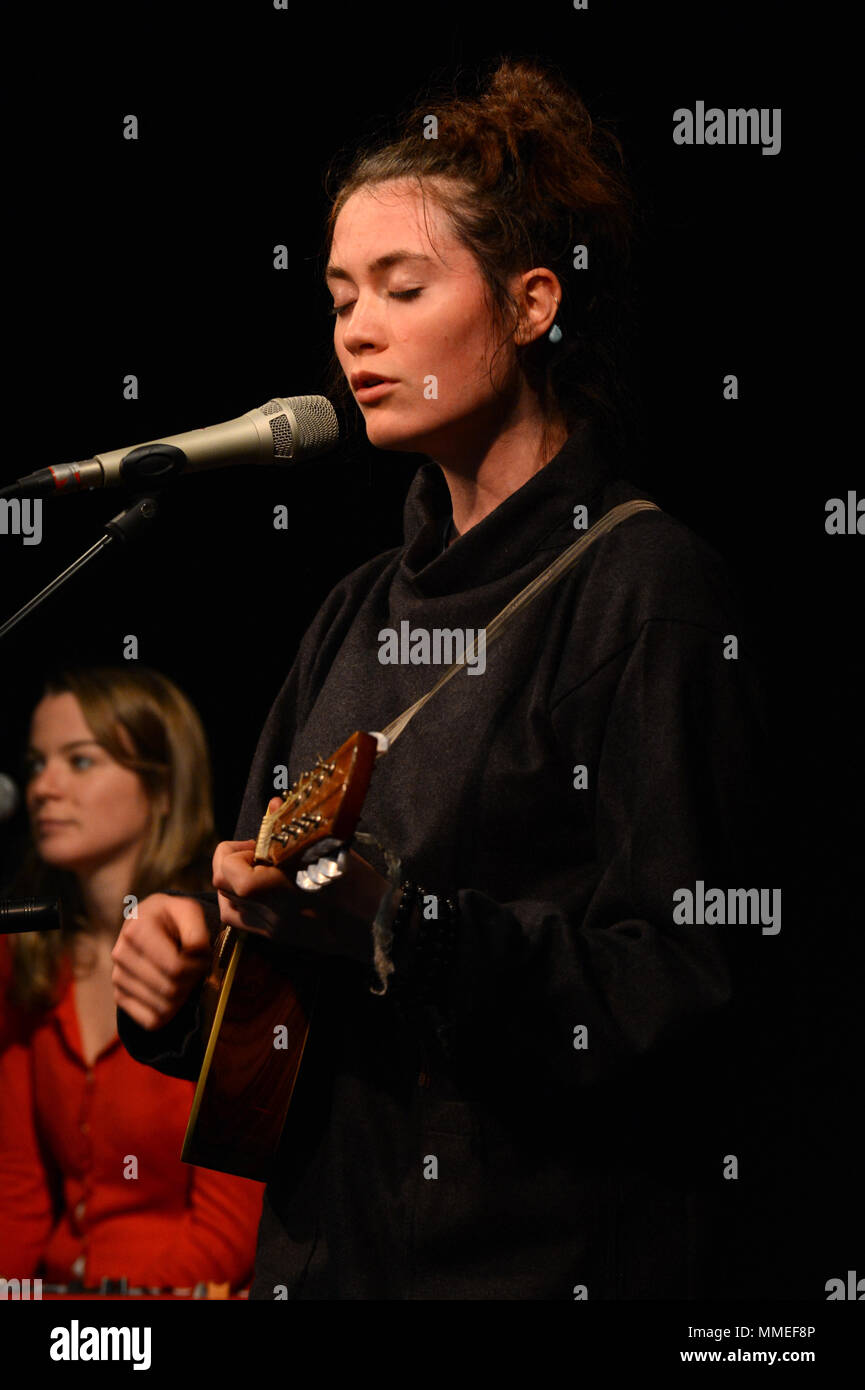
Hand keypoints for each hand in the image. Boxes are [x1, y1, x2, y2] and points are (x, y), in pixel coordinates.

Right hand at [111, 893, 212, 1029]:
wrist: (150, 923)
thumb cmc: (173, 919)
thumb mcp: (189, 911)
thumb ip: (197, 932)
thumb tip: (194, 956)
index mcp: (136, 929)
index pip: (176, 968)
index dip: (198, 966)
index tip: (200, 954)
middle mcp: (120, 953)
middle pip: (171, 990)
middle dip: (192, 981)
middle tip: (195, 966)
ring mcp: (117, 977)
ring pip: (163, 1008)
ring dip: (183, 996)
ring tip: (182, 975)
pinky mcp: (119, 996)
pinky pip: (151, 1021)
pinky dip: (168, 1012)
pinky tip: (170, 992)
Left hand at [211, 798, 390, 965]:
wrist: (375, 924)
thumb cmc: (355, 883)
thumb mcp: (327, 847)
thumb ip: (293, 826)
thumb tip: (274, 804)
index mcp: (277, 889)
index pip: (227, 869)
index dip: (236, 849)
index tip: (260, 843)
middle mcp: (268, 912)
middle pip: (221, 885)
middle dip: (231, 862)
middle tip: (258, 853)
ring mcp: (271, 929)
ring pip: (227, 905)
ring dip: (233, 883)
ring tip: (258, 871)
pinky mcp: (277, 938)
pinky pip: (241, 921)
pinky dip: (240, 902)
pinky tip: (262, 891)